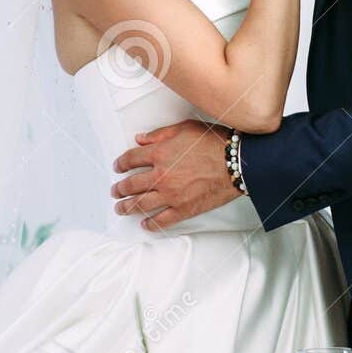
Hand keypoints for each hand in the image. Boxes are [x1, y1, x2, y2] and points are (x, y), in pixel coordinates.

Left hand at [112, 119, 235, 230]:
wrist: (236, 162)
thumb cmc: (215, 143)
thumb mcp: (185, 129)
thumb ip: (160, 134)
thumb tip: (141, 139)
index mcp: (160, 153)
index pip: (131, 159)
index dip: (121, 163)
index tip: (118, 167)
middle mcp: (161, 175)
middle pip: (131, 184)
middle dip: (120, 188)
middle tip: (115, 191)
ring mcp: (171, 195)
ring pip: (141, 204)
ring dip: (128, 207)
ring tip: (121, 208)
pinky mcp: (183, 209)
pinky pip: (161, 220)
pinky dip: (150, 224)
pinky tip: (145, 224)